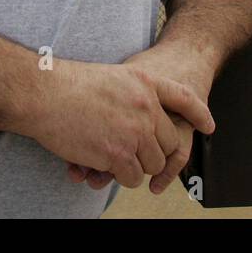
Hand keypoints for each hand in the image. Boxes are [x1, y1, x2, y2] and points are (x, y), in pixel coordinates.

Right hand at [24, 59, 213, 188]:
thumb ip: (135, 94)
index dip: (199, 113)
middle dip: (151, 152)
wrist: (43, 93)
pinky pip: (132, 177)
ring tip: (112, 157)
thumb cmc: (68, 84)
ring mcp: (134, 131)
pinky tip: (102, 164)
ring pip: (152, 164)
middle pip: (168, 142)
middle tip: (128, 151)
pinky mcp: (119, 154)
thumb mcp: (113, 75)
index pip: (184, 98)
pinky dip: (119, 177)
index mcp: (145, 82)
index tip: (208, 126)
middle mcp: (146, 106)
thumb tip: (148, 120)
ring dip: (134, 166)